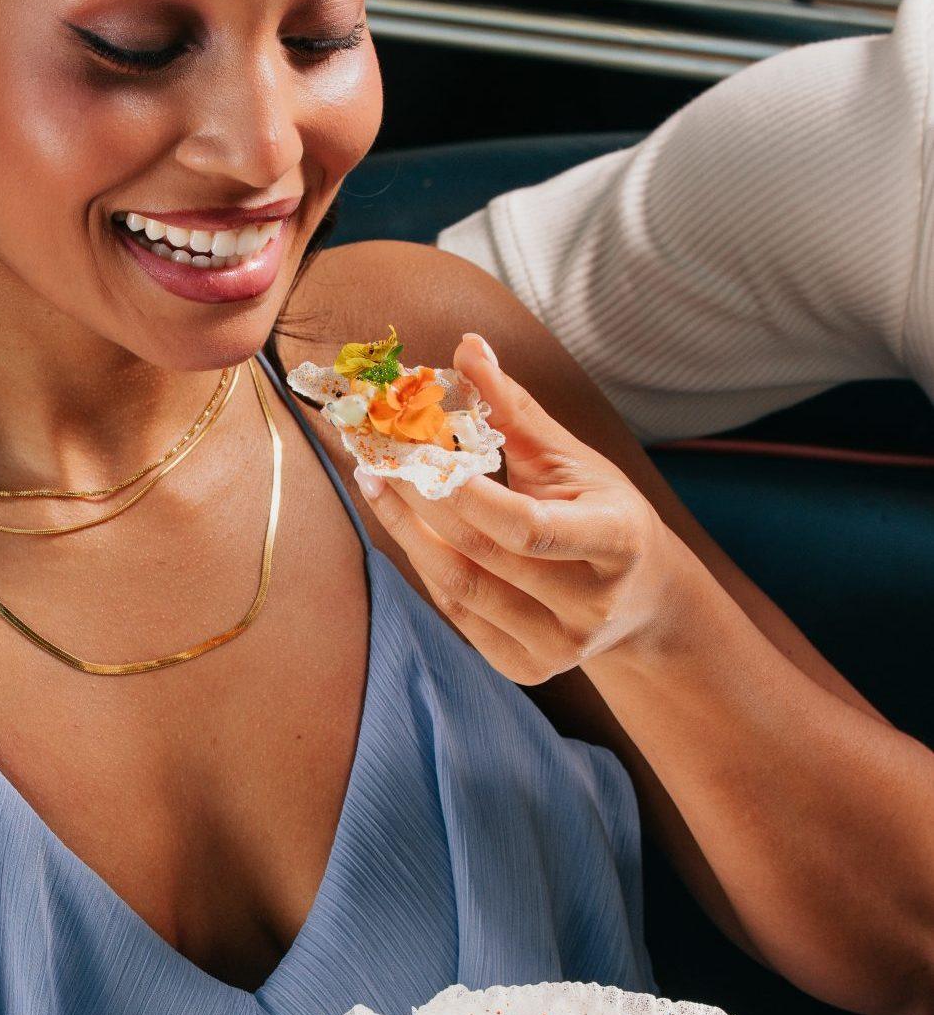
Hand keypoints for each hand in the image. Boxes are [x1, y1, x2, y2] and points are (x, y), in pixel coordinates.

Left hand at [355, 334, 699, 685]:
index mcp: (617, 543)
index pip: (527, 527)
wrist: (642, 601)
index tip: (411, 449)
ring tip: (375, 484)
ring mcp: (559, 647)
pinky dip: (425, 565)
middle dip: (417, 500)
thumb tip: (467, 346)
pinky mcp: (527, 669)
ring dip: (407, 532)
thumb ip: (516, 410)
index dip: (463, 494)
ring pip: (459, 589)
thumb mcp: (575, 460)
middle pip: (482, 554)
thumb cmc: (603, 510)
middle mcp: (591, 605)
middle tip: (372, 454)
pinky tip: (407, 527)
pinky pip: (457, 614)